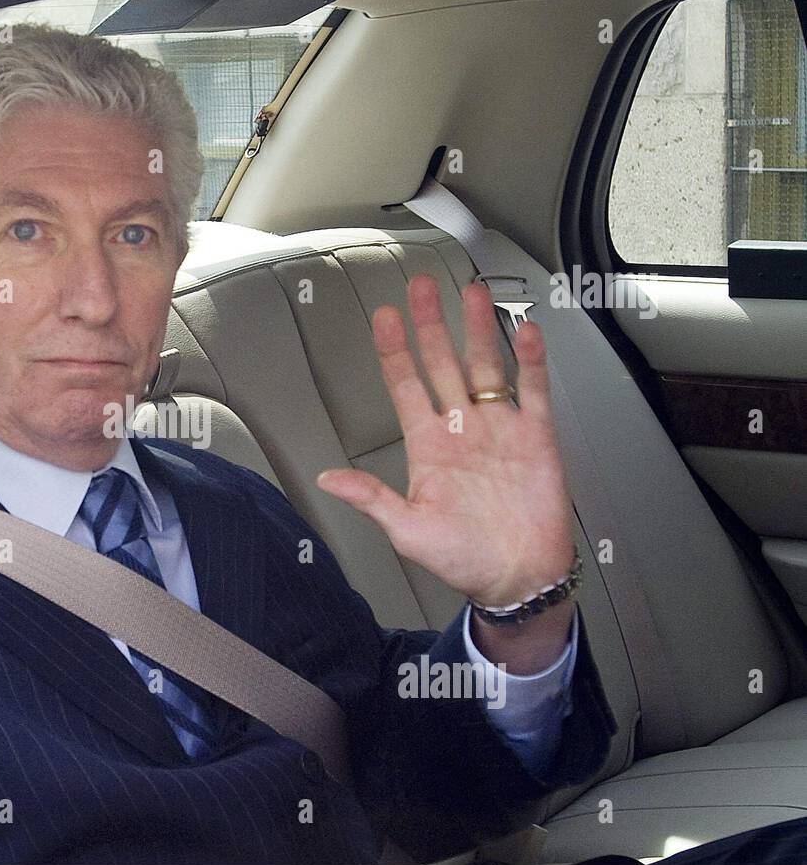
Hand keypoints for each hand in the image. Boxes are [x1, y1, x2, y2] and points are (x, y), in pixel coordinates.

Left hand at [316, 275, 575, 607]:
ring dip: (477, 330)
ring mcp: (499, 429)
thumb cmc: (463, 558)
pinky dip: (531, 360)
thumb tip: (329, 479)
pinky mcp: (536, 437)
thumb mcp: (407, 530)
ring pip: (486, 366)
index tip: (384, 318)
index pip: (406, 386)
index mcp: (429, 446)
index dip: (394, 352)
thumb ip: (371, 498)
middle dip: (431, 325)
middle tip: (421, 287)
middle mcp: (462, 429)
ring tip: (469, 293)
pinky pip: (533, 389)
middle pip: (443, 364)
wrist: (519, 577)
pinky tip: (525, 330)